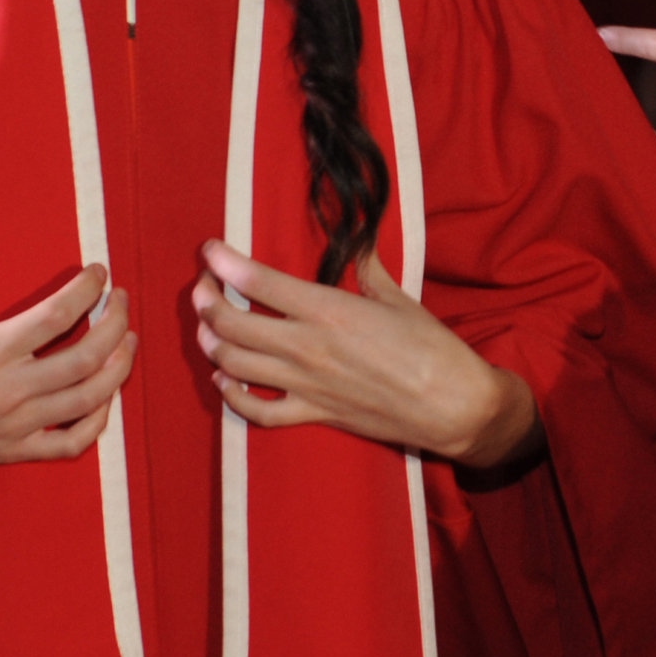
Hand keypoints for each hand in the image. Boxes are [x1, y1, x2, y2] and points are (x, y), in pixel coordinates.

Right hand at [0, 220, 135, 487]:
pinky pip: (73, 443)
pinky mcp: (15, 453)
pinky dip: (98, 420)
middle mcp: (8, 391)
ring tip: (128, 340)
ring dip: (119, 367)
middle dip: (116, 323)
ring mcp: (16, 427)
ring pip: (90, 399)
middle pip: (87, 357)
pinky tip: (104, 396)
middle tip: (121, 300)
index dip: (87, 289)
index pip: (57, 315)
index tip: (98, 273)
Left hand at [189, 242, 541, 468]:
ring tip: (206, 327)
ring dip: (211, 344)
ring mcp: (307, 385)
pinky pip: (258, 412)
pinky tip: (224, 381)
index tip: (210, 250)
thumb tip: (357, 242)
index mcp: (330, 312)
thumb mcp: (399, 299)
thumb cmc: (433, 349)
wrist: (453, 406)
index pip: (259, 283)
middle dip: (207, 301)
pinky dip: (233, 397)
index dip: (225, 263)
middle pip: (233, 324)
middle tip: (202, 287)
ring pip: (235, 366)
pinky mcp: (314, 415)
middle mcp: (309, 348)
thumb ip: (367, 269)